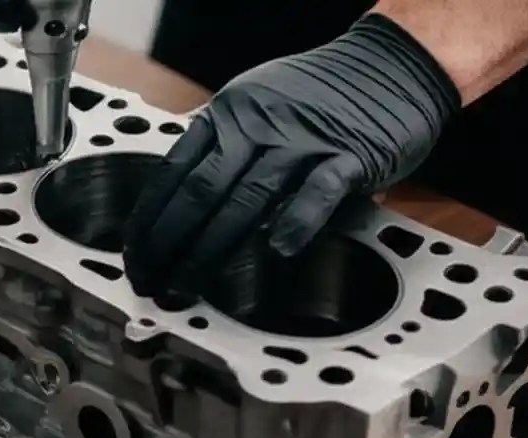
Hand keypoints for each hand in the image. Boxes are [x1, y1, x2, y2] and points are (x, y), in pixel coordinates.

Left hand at [123, 14, 460, 298]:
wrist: (392, 63)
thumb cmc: (320, 95)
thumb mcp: (254, 106)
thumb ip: (221, 148)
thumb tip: (182, 202)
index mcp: (228, 114)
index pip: (173, 172)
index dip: (149, 218)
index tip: (135, 255)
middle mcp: (257, 125)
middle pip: (200, 192)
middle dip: (169, 244)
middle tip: (153, 282)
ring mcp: (302, 140)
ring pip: (247, 198)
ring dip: (211, 249)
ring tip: (190, 285)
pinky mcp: (350, 156)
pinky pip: (318, 191)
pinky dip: (297, 222)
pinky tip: (278, 251)